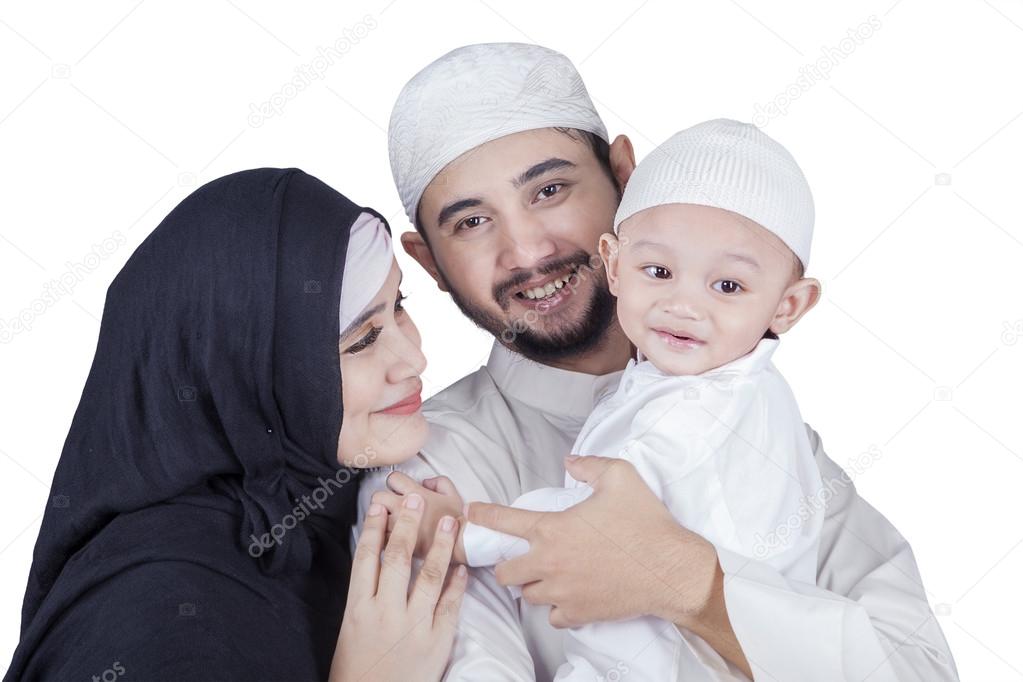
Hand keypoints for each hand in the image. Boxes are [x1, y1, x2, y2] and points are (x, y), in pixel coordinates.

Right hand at [330, 494, 467, 681]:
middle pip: (398, 558)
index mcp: (358, 609)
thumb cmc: (357, 669)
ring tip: (449, 520)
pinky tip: (462, 565)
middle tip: (415, 498)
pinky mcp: (437, 642)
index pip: (365, 558)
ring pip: (429, 575)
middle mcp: (385, 613)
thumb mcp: (350, 629)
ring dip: (440, 545)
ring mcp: (413, 627)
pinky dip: (457, 583)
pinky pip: (450, 604)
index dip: (373, 528)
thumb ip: (364, 596)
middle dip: (407, 524)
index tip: (379, 505)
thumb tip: (375, 559)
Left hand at [373, 472, 466, 563]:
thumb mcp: (453, 494)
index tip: (399, 488)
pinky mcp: (395, 544)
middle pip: (377, 497)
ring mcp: (396, 526)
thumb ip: (439, 481)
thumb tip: (427, 481)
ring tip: (388, 522)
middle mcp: (402, 508)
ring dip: (378, 519)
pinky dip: (381, 537)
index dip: (395, 481)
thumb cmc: (456, 522)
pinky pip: (378, 538)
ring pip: (373, 518)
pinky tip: (390, 538)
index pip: (392, 478)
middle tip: (389, 505)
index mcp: (415, 493)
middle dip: (382, 499)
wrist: (459, 544)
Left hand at [466, 455, 720, 628]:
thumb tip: (570, 460)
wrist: (670, 569)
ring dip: (531, 585)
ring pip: (528, 595)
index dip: (482, 515)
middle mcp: (549, 563)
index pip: (503, 521)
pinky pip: (553, 617)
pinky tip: (566, 596)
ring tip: (545, 576)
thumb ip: (589, 464)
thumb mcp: (620, 476)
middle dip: (507, 564)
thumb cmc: (645, 522)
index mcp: (552, 528)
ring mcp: (562, 592)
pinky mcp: (580, 613)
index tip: (470, 513)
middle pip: (505, 572)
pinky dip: (555, 608)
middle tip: (519, 557)